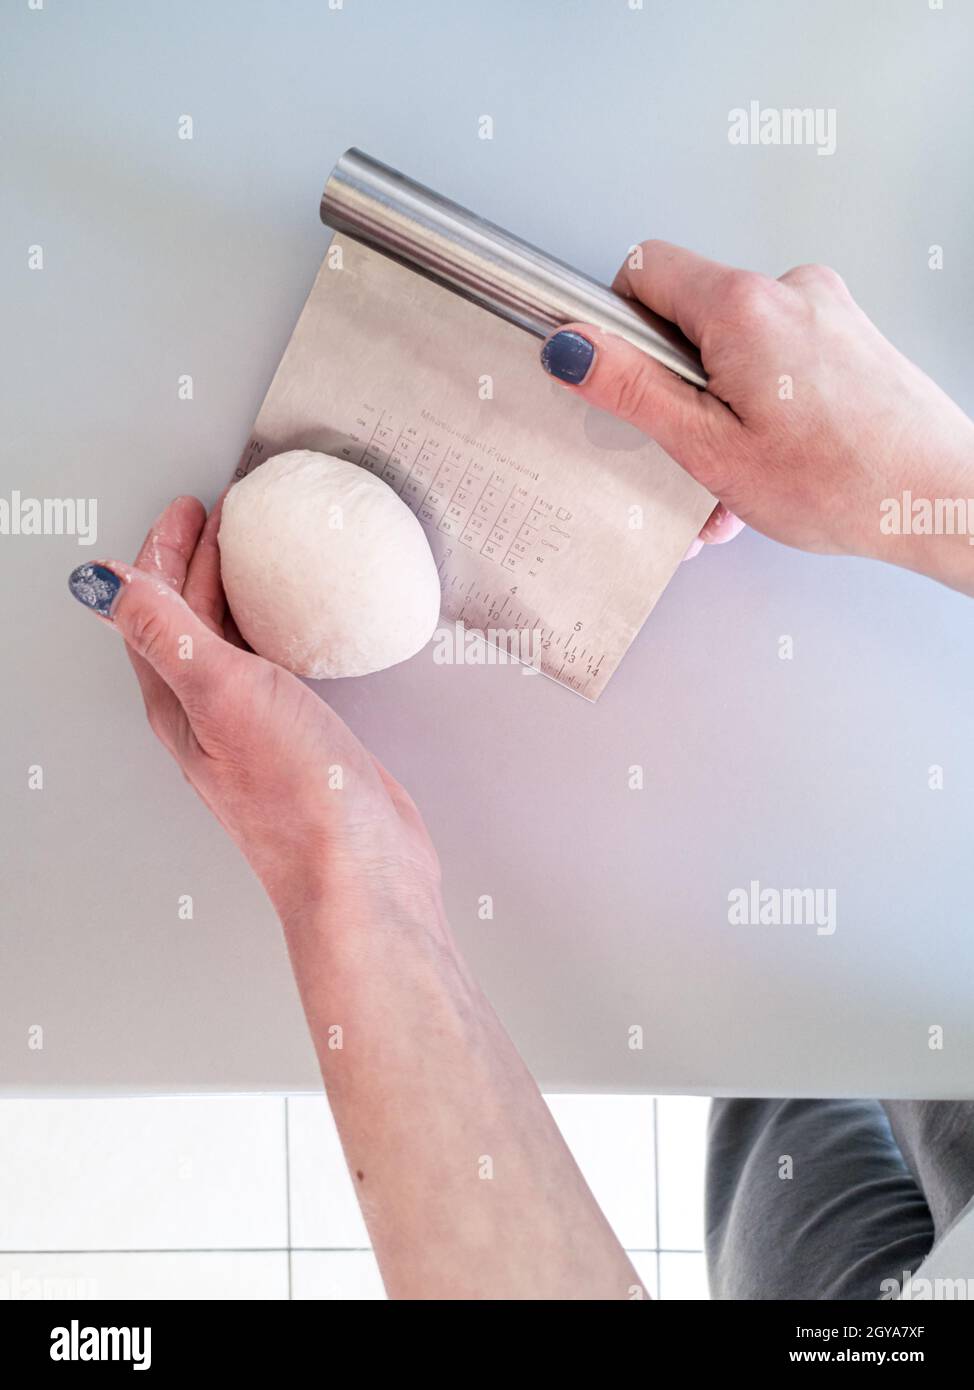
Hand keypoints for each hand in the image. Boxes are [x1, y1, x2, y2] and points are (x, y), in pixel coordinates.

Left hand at [68, 496, 440, 922]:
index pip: (152, 609)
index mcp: (177, 701)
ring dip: (234, 593)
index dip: (163, 553)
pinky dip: (276, 628)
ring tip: (254, 555)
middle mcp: (207, 714)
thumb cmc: (294, 796)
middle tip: (219, 518)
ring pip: (230, 642)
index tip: (188, 509)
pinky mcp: (298, 738)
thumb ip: (164, 632)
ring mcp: (252, 728)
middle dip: (197, 564)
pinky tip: (300, 624)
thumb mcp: (222, 694)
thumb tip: (100, 582)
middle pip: (187, 622)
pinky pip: (273, 665)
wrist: (358, 871)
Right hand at [540, 242, 973, 587]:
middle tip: (690, 447)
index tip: (620, 377)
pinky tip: (769, 464)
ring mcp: (823, 310)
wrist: (939, 497)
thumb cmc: (844, 482)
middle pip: (687, 316)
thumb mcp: (709, 448)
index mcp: (743, 305)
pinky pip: (774, 361)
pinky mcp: (845, 337)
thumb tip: (572, 347)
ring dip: (718, 412)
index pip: (643, 269)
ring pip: (732, 349)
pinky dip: (758, 410)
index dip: (618, 325)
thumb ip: (632, 389)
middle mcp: (788, 290)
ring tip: (737, 474)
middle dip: (675, 389)